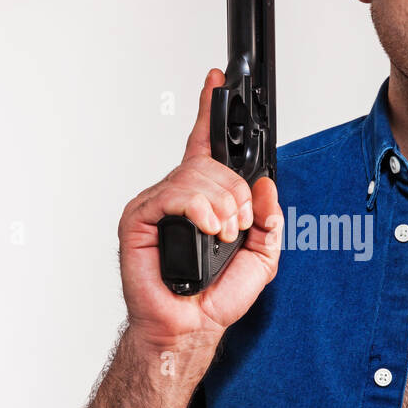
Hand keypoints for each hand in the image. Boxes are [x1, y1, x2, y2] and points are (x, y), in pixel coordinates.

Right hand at [118, 68, 283, 345]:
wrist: (188, 327)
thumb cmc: (213, 298)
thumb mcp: (261, 257)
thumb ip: (269, 220)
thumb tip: (267, 186)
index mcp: (200, 200)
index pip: (204, 145)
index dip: (209, 111)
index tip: (216, 80)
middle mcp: (176, 197)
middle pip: (212, 163)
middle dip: (237, 196)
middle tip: (235, 228)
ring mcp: (156, 205)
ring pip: (198, 176)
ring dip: (222, 208)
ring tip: (220, 236)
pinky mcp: (139, 218)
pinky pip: (177, 192)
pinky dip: (201, 210)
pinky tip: (208, 230)